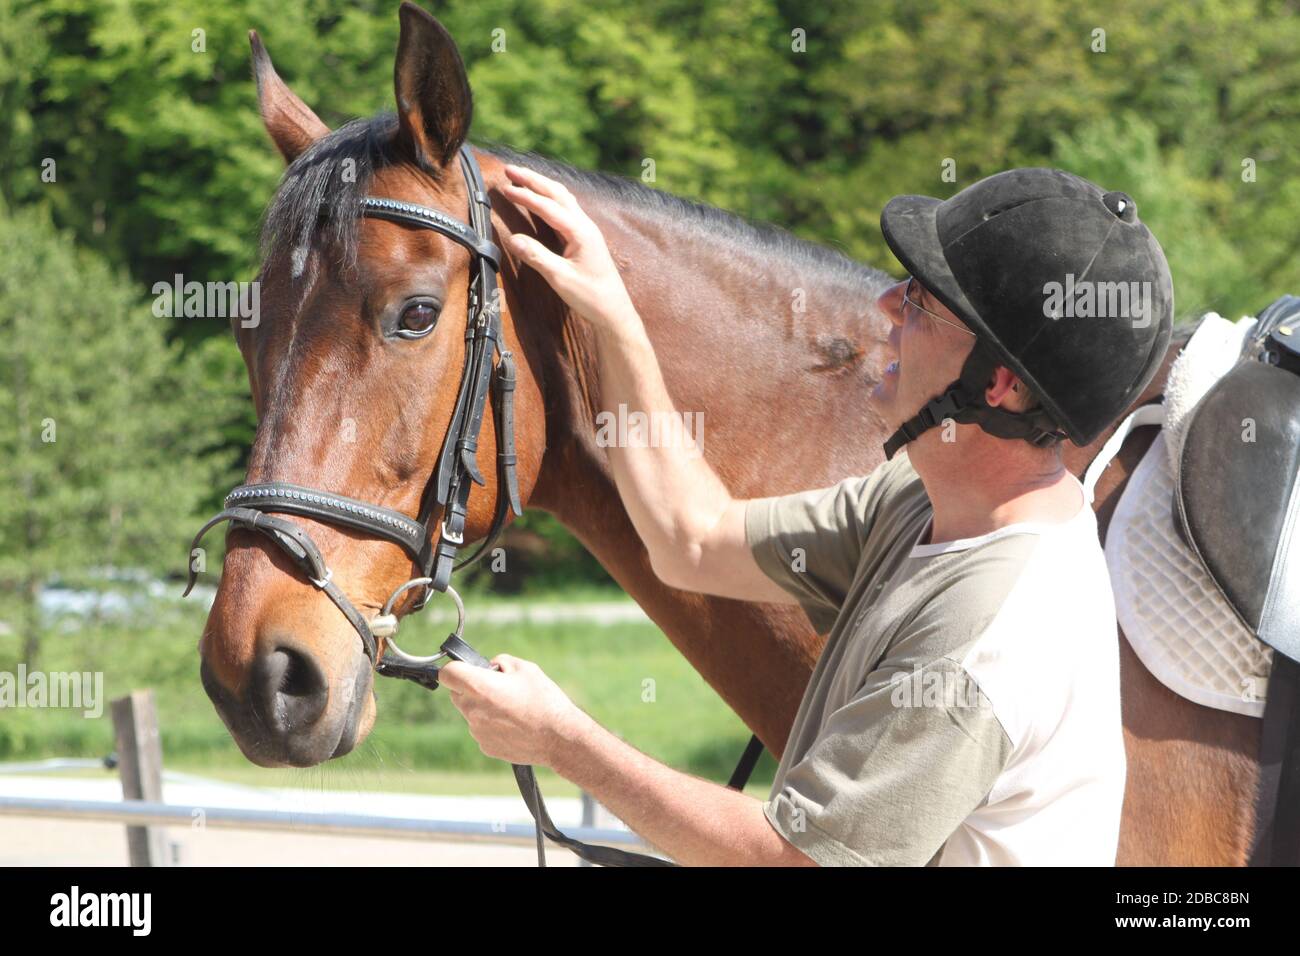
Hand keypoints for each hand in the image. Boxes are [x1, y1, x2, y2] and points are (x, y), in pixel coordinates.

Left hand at [438, 653, 588, 766]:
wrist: (559, 738)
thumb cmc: (544, 700)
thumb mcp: (526, 668)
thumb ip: (501, 662)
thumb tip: (490, 667)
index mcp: (479, 687)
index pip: (447, 674)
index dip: (456, 669)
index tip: (467, 669)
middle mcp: (472, 710)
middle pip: (456, 694)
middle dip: (470, 687)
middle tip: (497, 687)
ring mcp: (477, 732)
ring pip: (470, 712)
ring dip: (483, 707)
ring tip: (512, 708)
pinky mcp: (485, 747)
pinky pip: (481, 730)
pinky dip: (492, 725)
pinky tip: (514, 725)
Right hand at [500, 164, 638, 333]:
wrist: (614, 311)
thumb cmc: (591, 297)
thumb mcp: (561, 279)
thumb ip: (537, 257)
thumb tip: (513, 239)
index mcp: (580, 232)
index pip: (548, 207)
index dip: (525, 196)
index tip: (505, 187)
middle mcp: (585, 226)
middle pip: (557, 193)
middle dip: (533, 180)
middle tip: (509, 169)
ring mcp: (587, 230)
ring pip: (563, 198)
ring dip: (542, 185)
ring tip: (521, 178)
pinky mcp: (585, 238)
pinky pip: (566, 209)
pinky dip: (550, 198)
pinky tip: (542, 199)